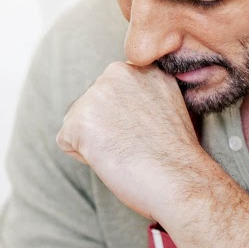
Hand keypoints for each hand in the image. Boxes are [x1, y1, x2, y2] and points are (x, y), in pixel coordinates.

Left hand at [56, 60, 209, 222]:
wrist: (181, 181)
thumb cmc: (177, 155)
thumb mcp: (167, 104)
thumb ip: (140, 94)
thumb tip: (118, 103)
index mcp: (140, 66)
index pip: (112, 93)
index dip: (125, 119)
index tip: (146, 133)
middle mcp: (116, 72)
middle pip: (91, 104)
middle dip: (106, 128)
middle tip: (137, 144)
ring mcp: (95, 95)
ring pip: (77, 123)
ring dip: (95, 142)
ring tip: (127, 151)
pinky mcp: (78, 121)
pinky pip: (67, 143)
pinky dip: (85, 158)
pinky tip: (112, 160)